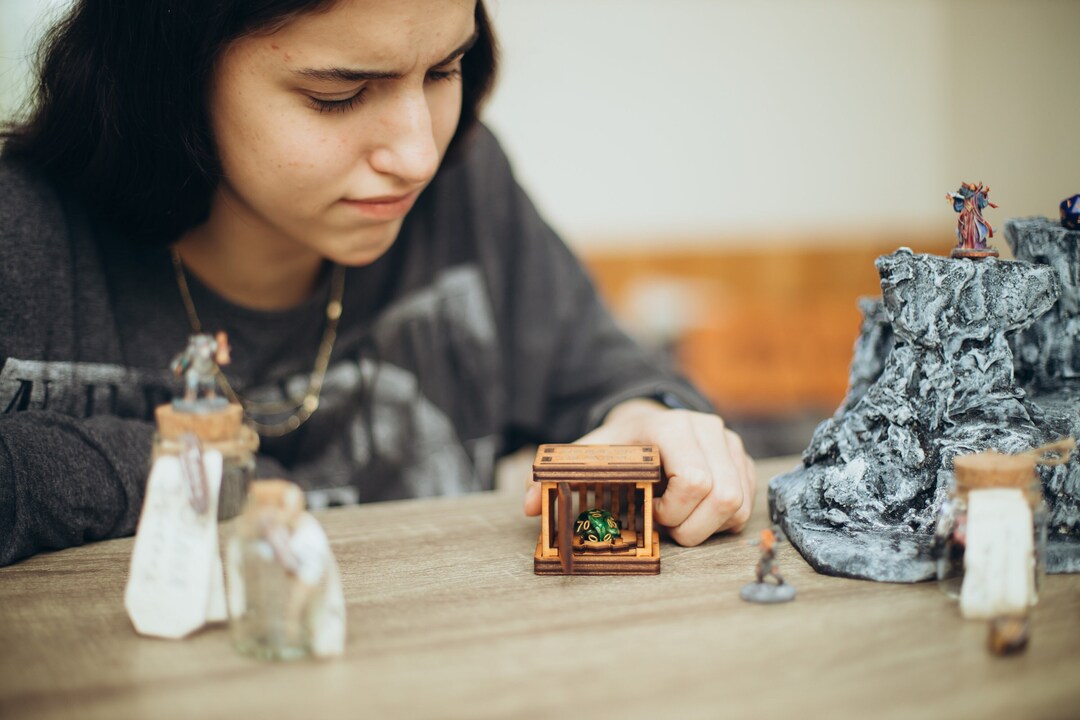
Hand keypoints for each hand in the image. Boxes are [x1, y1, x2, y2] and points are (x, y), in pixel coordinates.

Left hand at [523, 399, 755, 545]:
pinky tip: (693, 513)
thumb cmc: (620, 443)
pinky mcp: (743, 462)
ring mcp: (731, 445)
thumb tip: (529, 503)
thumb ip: (557, 476)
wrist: (648, 421)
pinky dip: (719, 522)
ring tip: (676, 517)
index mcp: (671, 426)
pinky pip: (745, 507)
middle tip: (662, 523)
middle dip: (689, 526)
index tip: (649, 512)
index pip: (695, 479)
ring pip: (737, 506)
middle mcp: (707, 429)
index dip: (673, 510)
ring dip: (706, 526)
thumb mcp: (588, 453)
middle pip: (721, 498)